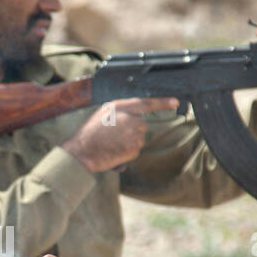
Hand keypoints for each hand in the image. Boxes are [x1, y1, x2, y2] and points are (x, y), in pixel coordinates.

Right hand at [63, 97, 180, 172]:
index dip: (162, 102)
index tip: (175, 102)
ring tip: (110, 145)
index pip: (145, 103)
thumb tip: (132, 118)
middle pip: (141, 125)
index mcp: (119, 107)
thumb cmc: (88, 135)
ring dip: (128, 144)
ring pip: (138, 139)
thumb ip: (119, 113)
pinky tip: (113, 152)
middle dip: (131, 132)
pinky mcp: (133, 148)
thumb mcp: (102, 115)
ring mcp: (132, 133)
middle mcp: (128, 118)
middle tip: (112, 137)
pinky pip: (134, 151)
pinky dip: (125, 154)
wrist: (81, 152)